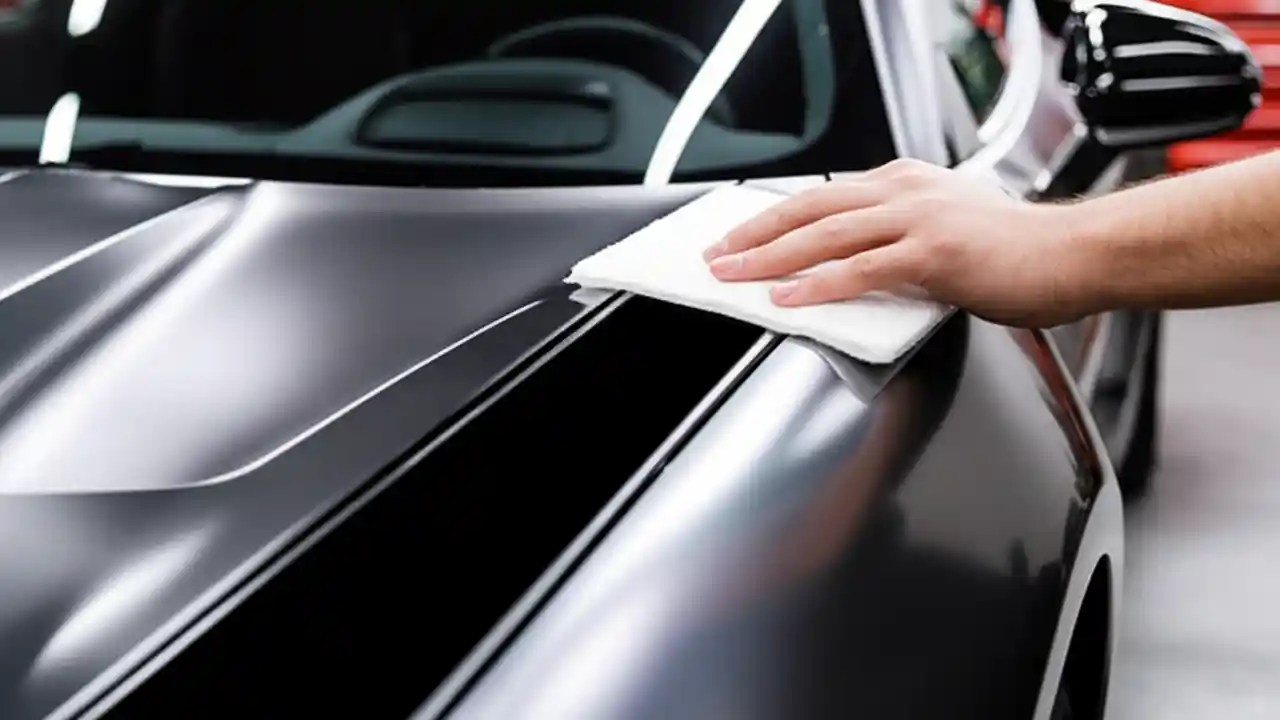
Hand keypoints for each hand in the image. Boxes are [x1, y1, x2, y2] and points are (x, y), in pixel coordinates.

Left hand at [701, 159, 1096, 327]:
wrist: (1076, 254)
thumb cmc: (1020, 251)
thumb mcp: (948, 227)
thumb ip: (899, 239)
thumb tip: (856, 266)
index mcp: (907, 182)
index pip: (824, 194)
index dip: (776, 215)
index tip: (741, 234)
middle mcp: (907, 191)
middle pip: (811, 206)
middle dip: (756, 232)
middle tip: (718, 253)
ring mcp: (918, 219)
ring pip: (826, 235)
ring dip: (771, 258)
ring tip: (734, 275)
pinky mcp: (933, 253)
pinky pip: (860, 270)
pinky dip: (817, 285)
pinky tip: (788, 298)